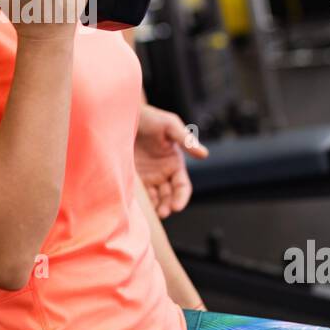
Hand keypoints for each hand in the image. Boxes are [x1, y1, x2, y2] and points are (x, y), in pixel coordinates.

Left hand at [134, 104, 207, 218]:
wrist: (125, 115)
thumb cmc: (151, 118)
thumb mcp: (170, 125)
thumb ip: (185, 140)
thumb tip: (204, 154)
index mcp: (175, 164)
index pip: (182, 187)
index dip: (181, 198)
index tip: (177, 207)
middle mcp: (163, 173)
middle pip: (169, 197)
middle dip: (167, 206)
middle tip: (163, 213)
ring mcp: (147, 176)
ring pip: (154, 199)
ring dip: (154, 208)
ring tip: (151, 214)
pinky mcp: (133, 177)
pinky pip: (138, 194)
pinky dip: (140, 203)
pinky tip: (137, 207)